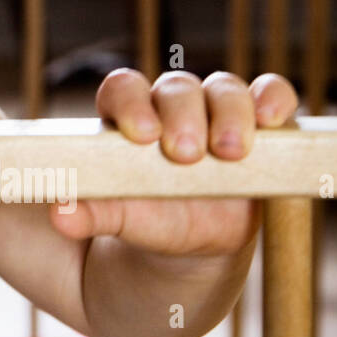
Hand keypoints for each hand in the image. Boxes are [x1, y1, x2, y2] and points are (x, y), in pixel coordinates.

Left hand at [50, 68, 298, 255]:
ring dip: (231, 113)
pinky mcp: (261, 132)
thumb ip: (90, 212)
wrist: (181, 248)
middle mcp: (172, 109)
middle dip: (182, 115)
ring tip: (229, 150)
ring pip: (225, 90)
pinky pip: (273, 98)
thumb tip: (61, 212)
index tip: (140, 135)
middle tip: (183, 152)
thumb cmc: (138, 219)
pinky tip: (273, 119)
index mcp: (127, 117)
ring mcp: (217, 116)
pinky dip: (275, 100)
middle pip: (177, 88)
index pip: (124, 89)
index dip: (131, 103)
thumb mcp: (114, 219)